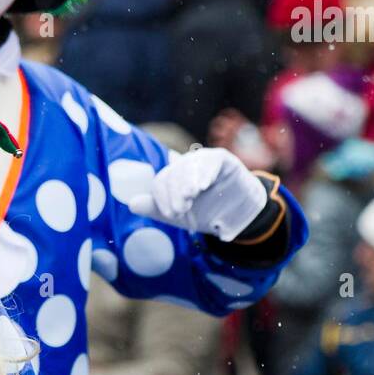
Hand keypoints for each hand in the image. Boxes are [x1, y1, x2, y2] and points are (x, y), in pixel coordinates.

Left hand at [127, 147, 267, 242]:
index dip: (163, 198)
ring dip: (188, 181)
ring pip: (191, 166)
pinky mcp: (222, 159)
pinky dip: (206, 171)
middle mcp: (185, 166)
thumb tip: (132, 204)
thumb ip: (157, 209)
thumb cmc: (207, 212)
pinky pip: (212, 160)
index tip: (171, 214)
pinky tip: (204, 184)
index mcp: (173, 177)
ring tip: (190, 195)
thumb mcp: (181, 215)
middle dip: (175, 192)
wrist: (241, 215)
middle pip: (174, 173)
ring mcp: (203, 160)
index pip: (161, 182)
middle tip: (181, 209)